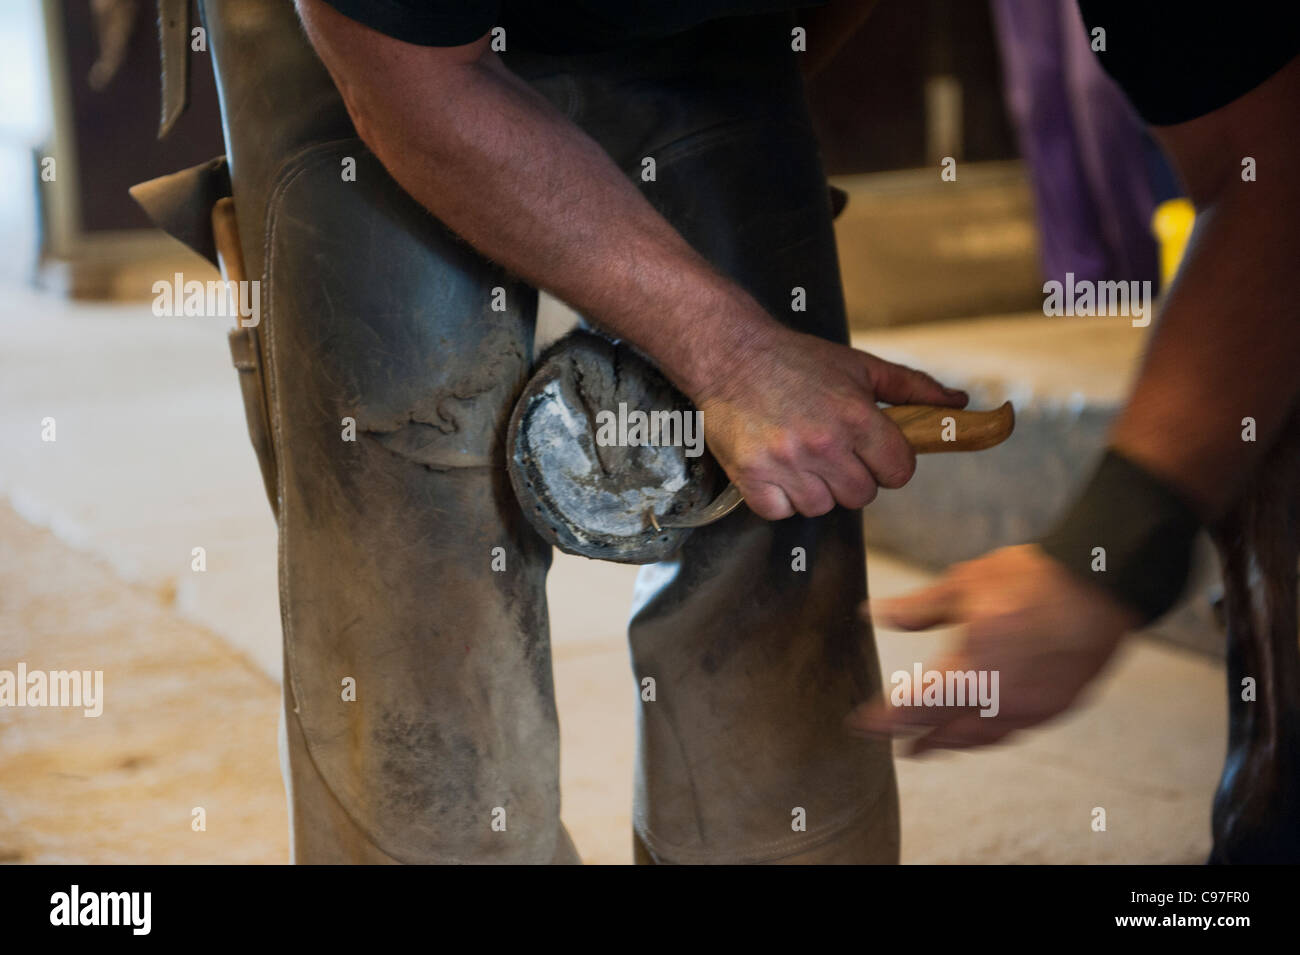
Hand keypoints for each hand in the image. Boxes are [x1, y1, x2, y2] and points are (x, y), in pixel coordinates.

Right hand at [693, 326, 967, 518]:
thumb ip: (913, 388)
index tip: (872, 451)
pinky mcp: (752, 477)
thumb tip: (959, 404)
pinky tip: (777, 467)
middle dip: (853, 477)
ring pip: (822, 507)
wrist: (731, 355)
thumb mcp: (861, 366)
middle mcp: (823, 444)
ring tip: (800, 454)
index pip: (898, 472)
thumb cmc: (796, 360)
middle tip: (832, 451)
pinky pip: (782, 512)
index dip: (889, 463)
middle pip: (862, 496)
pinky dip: (780, 497)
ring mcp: (785, 463)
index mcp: (856, 416)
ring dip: (816, 488)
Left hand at [845, 544, 1141, 754]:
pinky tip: (975, 729)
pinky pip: (1009, 732)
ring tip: (927, 745)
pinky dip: (983, 734)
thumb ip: (917, 608)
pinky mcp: (1056, 707)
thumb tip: (873, 614)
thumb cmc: (1035, 579)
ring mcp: (1032, 708)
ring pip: (979, 739)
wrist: (1103, 585)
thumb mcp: (965, 583)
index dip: (883, 721)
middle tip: (887, 740)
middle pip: (944, 733)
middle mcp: (1001, 699)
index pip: (913, 709)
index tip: (860, 724)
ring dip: (949, 743)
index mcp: (973, 670)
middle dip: (912, 738)